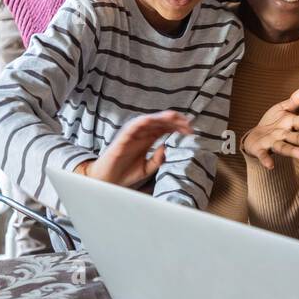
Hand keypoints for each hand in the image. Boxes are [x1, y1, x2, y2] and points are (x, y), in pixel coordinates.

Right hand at [75, 111, 193, 187]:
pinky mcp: (123, 138)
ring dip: (162, 118)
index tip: (191, 131)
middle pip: (160, 122)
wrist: (107, 181)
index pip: (165, 127)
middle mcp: (141, 134)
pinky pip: (133, 126)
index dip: (178, 127)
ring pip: (149, 120)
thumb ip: (158, 159)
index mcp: (148, 139)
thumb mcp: (147, 168)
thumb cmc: (125, 173)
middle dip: (175, 121)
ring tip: (176, 118)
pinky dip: (144, 121)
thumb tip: (166, 147)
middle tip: (189, 124)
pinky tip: (155, 120)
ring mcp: (132, 134)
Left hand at [241, 84, 298, 169]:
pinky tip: (270, 166)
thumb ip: (296, 100)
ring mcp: (273, 143)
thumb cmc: (273, 123)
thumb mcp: (283, 108)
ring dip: (294, 152)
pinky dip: (266, 160)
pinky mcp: (261, 150)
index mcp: (291, 124)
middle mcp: (285, 136)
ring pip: (285, 148)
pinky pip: (264, 155)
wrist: (255, 138)